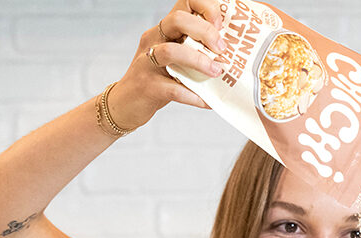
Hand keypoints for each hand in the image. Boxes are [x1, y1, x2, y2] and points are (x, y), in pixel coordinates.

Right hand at [106, 0, 228, 128]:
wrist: (127, 104)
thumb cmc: (159, 79)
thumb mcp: (176, 59)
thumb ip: (197, 51)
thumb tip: (233, 54)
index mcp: (164, 29)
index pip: (185, 2)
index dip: (206, 8)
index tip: (220, 25)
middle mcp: (153, 40)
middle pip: (177, 20)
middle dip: (205, 31)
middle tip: (222, 49)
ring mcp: (147, 62)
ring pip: (171, 51)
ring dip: (199, 61)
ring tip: (217, 72)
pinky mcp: (148, 87)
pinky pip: (173, 89)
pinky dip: (193, 96)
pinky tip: (207, 102)